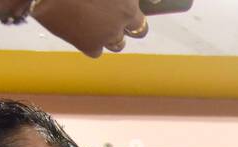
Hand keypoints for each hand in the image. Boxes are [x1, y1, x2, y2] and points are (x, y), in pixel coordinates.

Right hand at [33, 0, 148, 56]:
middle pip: (138, 31)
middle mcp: (122, 22)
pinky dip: (91, 43)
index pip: (142, 16)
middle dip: (129, 24)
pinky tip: (81, 30)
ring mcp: (106, 36)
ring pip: (117, 43)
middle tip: (113, 15)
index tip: (127, 9)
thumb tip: (155, 1)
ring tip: (97, 23)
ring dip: (112, 35)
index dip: (135, 12)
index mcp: (128, 5)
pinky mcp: (88, 45)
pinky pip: (96, 51)